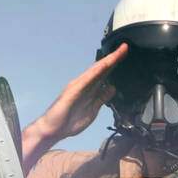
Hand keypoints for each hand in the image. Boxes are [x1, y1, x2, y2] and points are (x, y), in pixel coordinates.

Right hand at [21, 43, 127, 168]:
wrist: (53, 130)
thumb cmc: (69, 121)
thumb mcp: (93, 109)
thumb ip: (102, 98)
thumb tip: (112, 88)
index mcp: (89, 89)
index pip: (105, 74)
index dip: (115, 64)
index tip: (125, 54)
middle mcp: (84, 85)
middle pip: (101, 69)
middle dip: (114, 58)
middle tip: (125, 47)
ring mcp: (78, 87)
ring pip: (95, 72)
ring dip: (106, 62)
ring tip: (117, 53)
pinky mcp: (72, 92)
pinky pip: (85, 81)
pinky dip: (94, 73)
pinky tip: (103, 66)